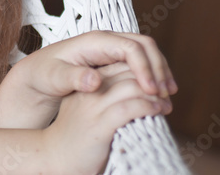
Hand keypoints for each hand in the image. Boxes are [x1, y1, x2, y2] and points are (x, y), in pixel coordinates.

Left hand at [0, 30, 175, 128]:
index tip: (150, 91)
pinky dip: (153, 75)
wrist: (37, 75)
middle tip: (166, 94)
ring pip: (147, 52)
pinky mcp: (114, 60)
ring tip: (167, 95)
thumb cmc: (43, 75)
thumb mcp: (53, 78)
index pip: (129, 47)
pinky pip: (142, 62)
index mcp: (93, 41)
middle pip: (144, 45)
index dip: (144, 67)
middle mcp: (106, 40)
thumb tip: (95, 80)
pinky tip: (158, 94)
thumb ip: (72, 78)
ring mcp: (112, 49)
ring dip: (160, 71)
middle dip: (158, 67)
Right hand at [42, 63, 165, 174]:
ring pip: (132, 87)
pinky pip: (131, 107)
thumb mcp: (85, 108)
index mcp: (85, 83)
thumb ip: (104, 97)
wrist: (54, 156)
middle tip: (166, 94)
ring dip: (155, 95)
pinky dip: (150, 107)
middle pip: (127, 72)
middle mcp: (88, 90)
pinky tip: (158, 111)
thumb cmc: (75, 135)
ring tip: (165, 104)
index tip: (156, 84)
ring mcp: (93, 106)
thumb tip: (137, 93)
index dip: (141, 71)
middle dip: (152, 80)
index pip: (118, 64)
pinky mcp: (100, 124)